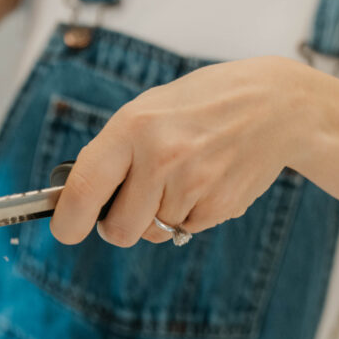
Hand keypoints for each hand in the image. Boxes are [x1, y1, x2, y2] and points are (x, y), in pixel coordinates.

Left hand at [50, 56, 301, 246]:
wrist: (273, 105)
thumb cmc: (198, 107)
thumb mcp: (148, 111)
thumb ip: (114, 154)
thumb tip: (76, 203)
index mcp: (132, 127)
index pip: (84, 190)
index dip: (68, 221)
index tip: (65, 230)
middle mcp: (160, 157)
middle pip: (119, 230)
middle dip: (119, 226)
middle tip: (130, 204)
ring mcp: (193, 184)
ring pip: (153, 233)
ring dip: (157, 217)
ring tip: (180, 177)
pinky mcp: (219, 206)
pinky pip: (184, 230)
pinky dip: (188, 215)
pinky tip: (205, 181)